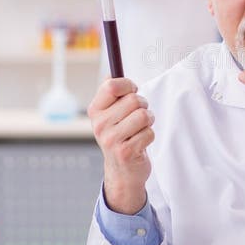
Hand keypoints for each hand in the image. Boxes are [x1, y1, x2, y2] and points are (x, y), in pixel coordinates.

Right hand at [88, 77, 154, 214]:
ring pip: (144, 116)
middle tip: (138, 117)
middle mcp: (100, 125)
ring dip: (149, 121)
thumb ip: (111, 94)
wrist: (122, 172)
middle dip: (143, 106)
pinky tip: (140, 143)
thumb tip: (111, 72)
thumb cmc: (120, 137)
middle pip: (134, 100)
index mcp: (95, 111)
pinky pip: (149, 133)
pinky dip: (149, 136)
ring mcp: (111, 140)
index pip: (111, 86)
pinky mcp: (125, 152)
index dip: (128, 85)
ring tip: (141, 129)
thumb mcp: (110, 115)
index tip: (133, 91)